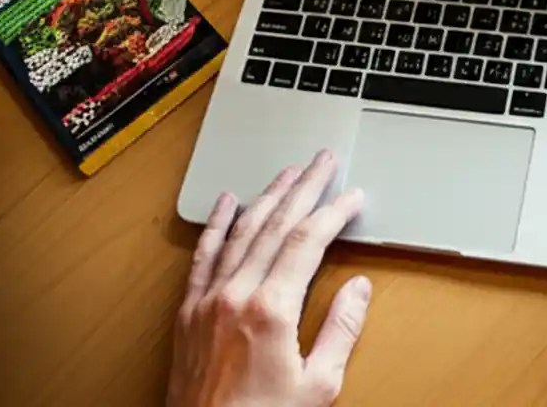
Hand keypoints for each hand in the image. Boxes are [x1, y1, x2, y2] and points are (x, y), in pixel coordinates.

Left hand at [169, 151, 369, 406]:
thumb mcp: (318, 385)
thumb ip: (341, 331)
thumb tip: (358, 290)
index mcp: (270, 310)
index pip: (307, 242)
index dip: (333, 213)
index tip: (352, 197)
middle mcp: (235, 296)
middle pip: (274, 226)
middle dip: (303, 189)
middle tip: (322, 162)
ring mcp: (207, 301)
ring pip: (240, 232)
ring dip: (266, 197)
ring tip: (287, 173)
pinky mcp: (187, 314)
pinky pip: (202, 256)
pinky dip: (215, 225)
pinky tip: (225, 203)